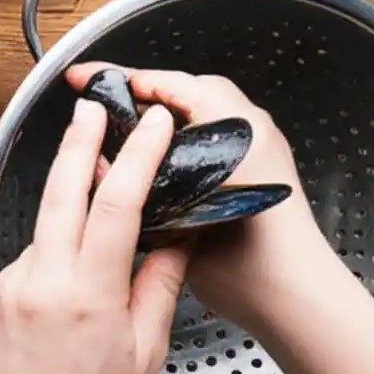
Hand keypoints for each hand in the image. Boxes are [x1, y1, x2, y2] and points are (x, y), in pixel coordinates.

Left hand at [0, 99, 190, 373]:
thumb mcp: (145, 349)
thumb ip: (158, 282)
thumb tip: (180, 234)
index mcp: (87, 292)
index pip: (115, 206)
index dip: (136, 158)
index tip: (152, 125)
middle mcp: (42, 278)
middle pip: (61, 190)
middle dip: (78, 142)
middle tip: (91, 106)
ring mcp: (11, 280)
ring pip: (47, 224)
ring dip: (70, 204)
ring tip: (97, 211)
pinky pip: (31, 253)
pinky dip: (54, 250)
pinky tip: (69, 277)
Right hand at [65, 64, 331, 330]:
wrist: (290, 296)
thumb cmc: (248, 257)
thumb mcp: (180, 210)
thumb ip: (137, 178)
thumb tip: (94, 158)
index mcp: (235, 126)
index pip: (169, 82)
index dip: (121, 77)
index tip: (84, 76)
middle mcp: (247, 130)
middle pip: (183, 91)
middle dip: (138, 91)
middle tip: (97, 99)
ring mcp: (251, 150)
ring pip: (192, 114)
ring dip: (155, 116)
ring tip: (117, 127)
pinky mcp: (248, 173)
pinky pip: (203, 139)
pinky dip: (172, 140)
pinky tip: (147, 160)